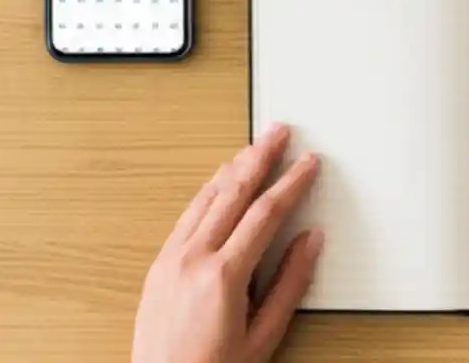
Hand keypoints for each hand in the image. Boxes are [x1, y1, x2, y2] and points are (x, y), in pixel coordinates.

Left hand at [132, 125, 322, 362]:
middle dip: (260, 158)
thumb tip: (310, 241)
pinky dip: (207, 192)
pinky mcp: (158, 266)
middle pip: (233, 193)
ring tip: (251, 147)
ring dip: (232, 168)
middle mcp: (193, 259)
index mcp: (224, 276)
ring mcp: (170, 259)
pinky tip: (217, 183)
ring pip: (206, 198)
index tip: (308, 163)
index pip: (266, 213)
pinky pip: (186, 216)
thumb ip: (290, 284)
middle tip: (278, 132)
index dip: (291, 182)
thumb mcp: (264, 336)